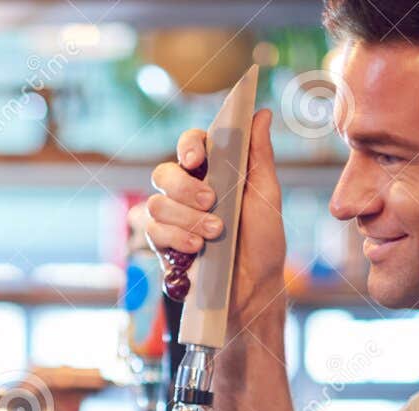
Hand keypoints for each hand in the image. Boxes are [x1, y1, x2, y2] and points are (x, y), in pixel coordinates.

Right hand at [146, 109, 286, 323]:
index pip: (190, 145)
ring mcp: (172, 220)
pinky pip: (152, 233)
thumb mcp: (267, 196)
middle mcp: (186, 193)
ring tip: (214, 234)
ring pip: (155, 205)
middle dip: (184, 187)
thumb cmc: (263, 241)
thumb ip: (259, 156)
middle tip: (211, 202)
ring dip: (185, 218)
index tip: (196, 157)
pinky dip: (174, 239)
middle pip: (163, 174)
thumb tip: (261, 113)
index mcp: (212, 173)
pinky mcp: (163, 247)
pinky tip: (196, 250)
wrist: (254, 288)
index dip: (188, 146)